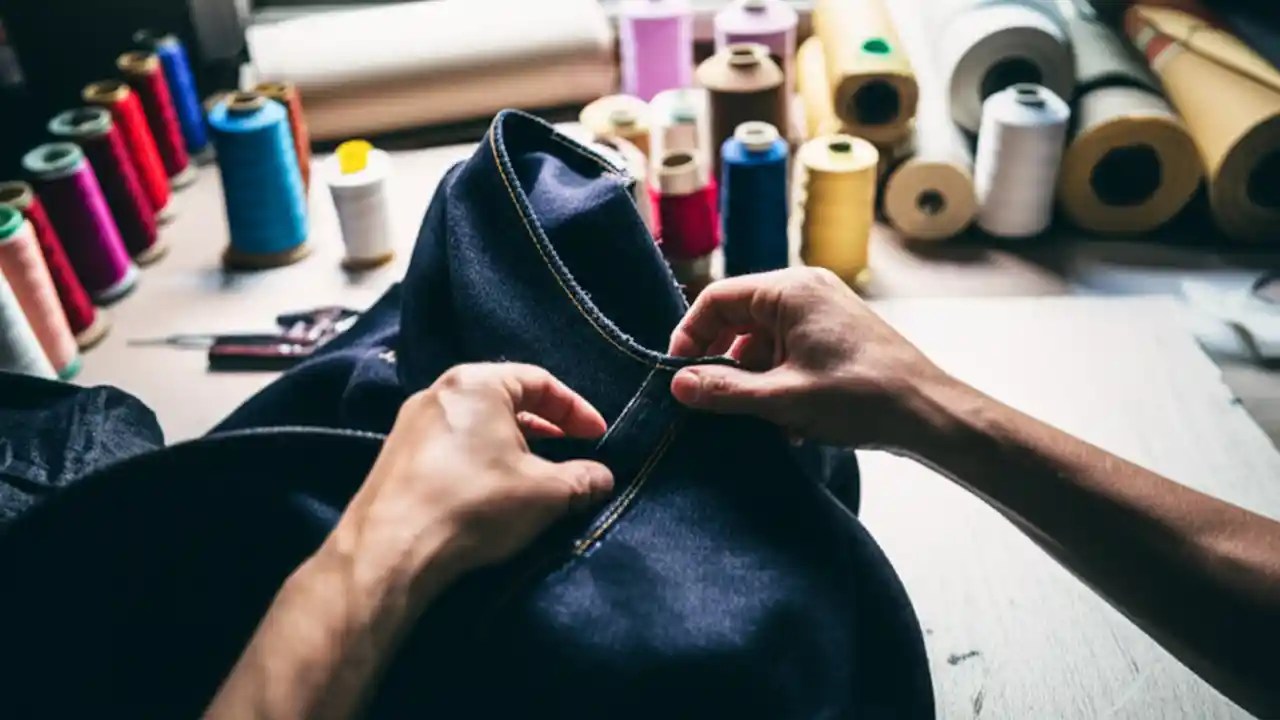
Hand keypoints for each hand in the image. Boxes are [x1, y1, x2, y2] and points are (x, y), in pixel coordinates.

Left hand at [321, 363, 613, 612]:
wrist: (390, 549)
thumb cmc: (473, 504)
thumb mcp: (545, 493)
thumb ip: (582, 480)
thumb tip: (602, 478)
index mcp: (477, 384)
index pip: (540, 381)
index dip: (576, 410)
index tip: (599, 436)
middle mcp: (439, 392)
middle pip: (505, 399)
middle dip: (545, 426)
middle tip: (571, 450)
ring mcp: (411, 424)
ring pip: (477, 424)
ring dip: (513, 445)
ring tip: (537, 475)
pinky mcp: (396, 457)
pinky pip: (452, 445)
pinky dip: (481, 459)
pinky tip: (494, 491)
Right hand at [667, 268, 953, 452]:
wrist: (929, 413)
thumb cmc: (862, 398)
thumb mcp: (784, 399)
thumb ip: (725, 391)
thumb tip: (677, 385)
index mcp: (790, 291)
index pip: (716, 299)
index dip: (689, 336)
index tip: (678, 376)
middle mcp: (804, 291)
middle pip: (737, 318)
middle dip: (720, 362)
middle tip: (707, 401)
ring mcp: (821, 312)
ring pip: (761, 339)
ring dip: (749, 378)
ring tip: (752, 417)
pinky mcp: (833, 335)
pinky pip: (786, 350)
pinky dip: (775, 380)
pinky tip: (782, 419)